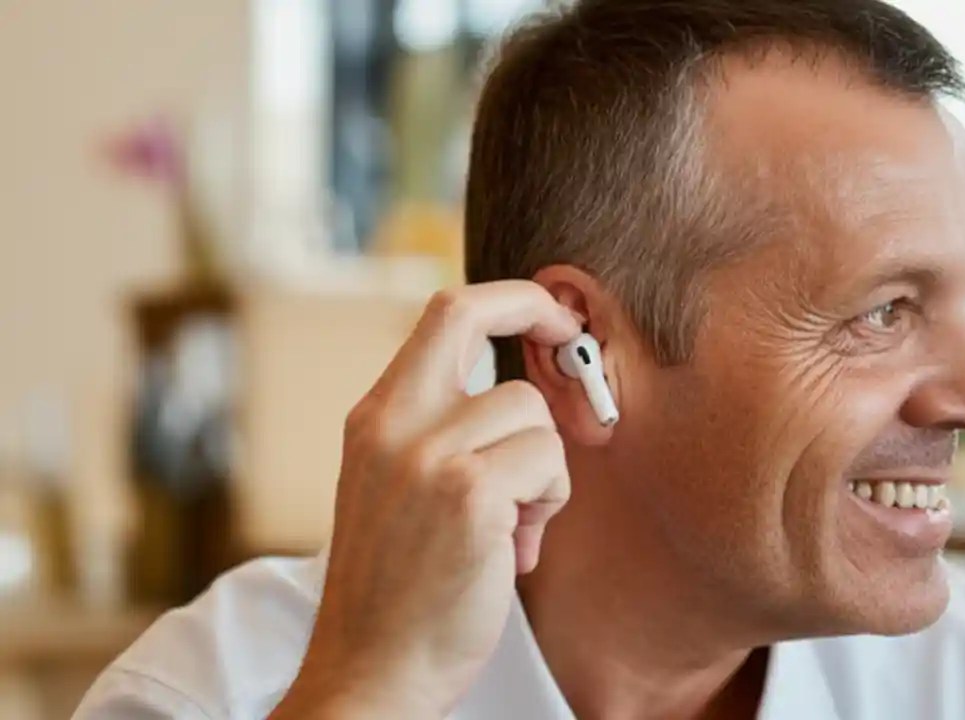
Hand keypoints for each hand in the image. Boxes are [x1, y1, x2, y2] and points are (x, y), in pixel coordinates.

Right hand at [270, 281, 580, 718]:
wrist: (372, 672)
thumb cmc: (398, 590)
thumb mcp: (396, 488)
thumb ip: (441, 432)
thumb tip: (524, 392)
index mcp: (375, 418)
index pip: (441, 314)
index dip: (508, 299)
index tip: (551, 318)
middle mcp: (391, 424)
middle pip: (472, 314)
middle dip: (542, 318)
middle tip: (572, 349)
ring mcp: (426, 456)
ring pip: (531, 411)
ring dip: (545, 469)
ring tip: (515, 524)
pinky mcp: (468, 494)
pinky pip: (547, 462)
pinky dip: (548, 502)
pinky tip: (516, 548)